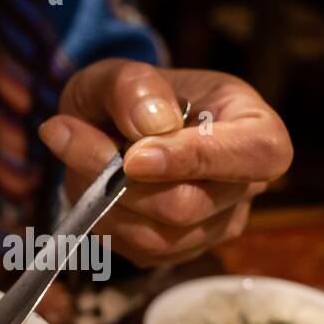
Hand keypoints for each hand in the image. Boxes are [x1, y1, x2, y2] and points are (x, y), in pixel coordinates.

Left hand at [38, 59, 292, 266]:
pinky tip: (90, 182)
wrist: (117, 127)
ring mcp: (215, 226)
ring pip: (157, 236)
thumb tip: (151, 126)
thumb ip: (134, 86)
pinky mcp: (180, 252)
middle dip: (120, 178)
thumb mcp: (121, 70)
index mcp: (258, 130)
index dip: (196, 159)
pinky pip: (137, 249)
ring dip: (101, 197)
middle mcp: (246, 187)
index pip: (255, 155)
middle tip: (65, 133)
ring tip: (71, 147)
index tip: (134, 156)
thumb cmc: (133, 96)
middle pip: (189, 205)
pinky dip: (101, 217)